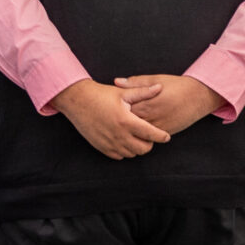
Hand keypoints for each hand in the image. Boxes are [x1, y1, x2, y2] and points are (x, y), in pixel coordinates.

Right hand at [50, 79, 171, 158]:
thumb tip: (160, 87)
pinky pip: (119, 156)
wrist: (77, 101)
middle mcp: (119, 135)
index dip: (161, 137)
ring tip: (136, 136)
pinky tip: (125, 140)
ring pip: (132, 154)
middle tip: (148, 134)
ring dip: (137, 147)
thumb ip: (143, 92)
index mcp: (126, 121)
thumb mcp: (123, 92)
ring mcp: (109, 143)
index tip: (166, 136)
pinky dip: (125, 151)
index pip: (151, 134)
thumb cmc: (101, 94)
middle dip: (149, 143)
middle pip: (143, 149)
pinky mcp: (101, 148)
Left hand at [115, 74, 223, 134]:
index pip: (124, 110)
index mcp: (146, 103)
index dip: (113, 111)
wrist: (199, 97)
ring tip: (117, 131)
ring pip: (138, 135)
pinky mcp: (166, 132)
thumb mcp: (156, 79)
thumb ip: (135, 82)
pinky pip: (149, 139)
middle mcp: (151, 117)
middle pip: (128, 125)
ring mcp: (159, 127)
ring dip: (128, 133)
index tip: (105, 109)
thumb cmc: (178, 85)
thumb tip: (117, 81)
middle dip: (118, 124)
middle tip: (107, 122)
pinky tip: (133, 135)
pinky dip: (140, 138)